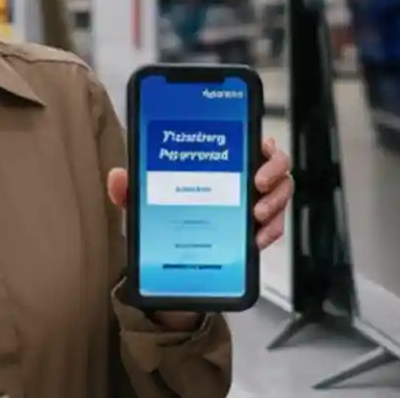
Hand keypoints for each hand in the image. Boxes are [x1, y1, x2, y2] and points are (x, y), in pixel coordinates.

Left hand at [106, 137, 293, 329]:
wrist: (175, 258)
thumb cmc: (166, 214)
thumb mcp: (147, 201)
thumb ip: (131, 188)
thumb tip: (118, 178)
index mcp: (224, 160)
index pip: (250, 140)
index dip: (261, 140)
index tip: (259, 146)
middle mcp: (245, 177)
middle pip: (276, 163)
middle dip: (274, 170)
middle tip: (258, 183)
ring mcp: (256, 201)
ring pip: (282, 192)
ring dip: (275, 201)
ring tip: (257, 215)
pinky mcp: (259, 227)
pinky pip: (276, 226)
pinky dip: (271, 231)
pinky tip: (256, 240)